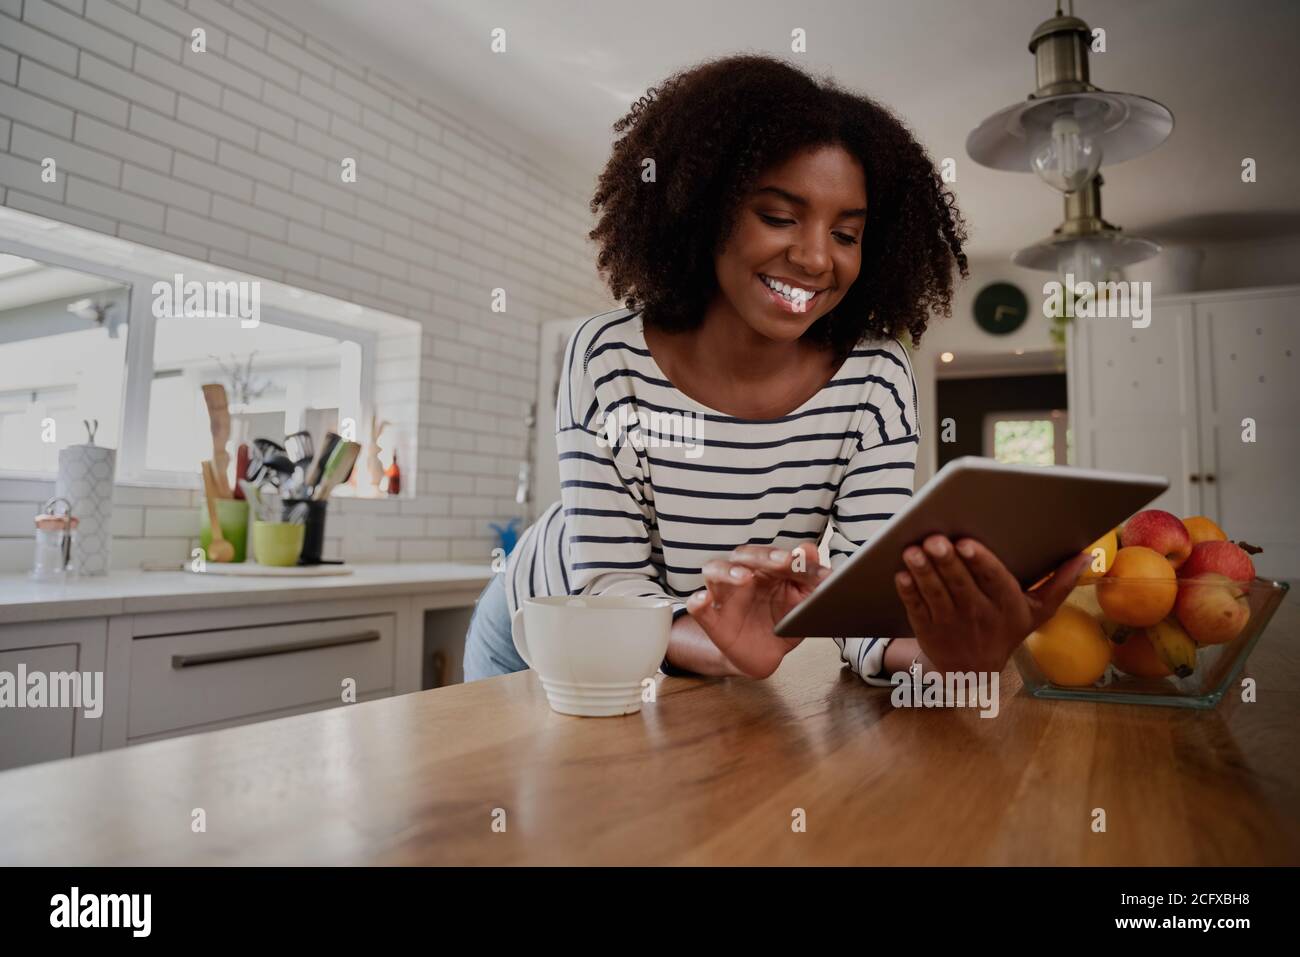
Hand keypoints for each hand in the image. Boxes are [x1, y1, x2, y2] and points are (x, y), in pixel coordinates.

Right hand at [687, 542, 829, 677]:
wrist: (766, 655)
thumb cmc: (782, 622)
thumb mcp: (802, 603)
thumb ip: (808, 578)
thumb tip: (809, 550)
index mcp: (767, 570)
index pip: (774, 555)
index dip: (791, 558)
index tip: (805, 561)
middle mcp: (743, 576)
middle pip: (745, 556)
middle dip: (763, 557)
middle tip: (782, 561)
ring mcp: (725, 596)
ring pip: (715, 571)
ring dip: (728, 571)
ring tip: (744, 577)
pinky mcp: (713, 620)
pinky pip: (698, 607)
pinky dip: (698, 601)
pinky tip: (703, 599)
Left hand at [893, 535, 1088, 674]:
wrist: (973, 672)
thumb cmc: (1006, 630)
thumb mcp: (1038, 612)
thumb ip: (1060, 583)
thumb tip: (1088, 555)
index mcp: (1008, 607)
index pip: (996, 581)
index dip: (981, 563)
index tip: (967, 544)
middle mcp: (979, 616)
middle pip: (961, 585)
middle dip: (947, 562)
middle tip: (934, 540)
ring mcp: (951, 624)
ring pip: (935, 594)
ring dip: (923, 572)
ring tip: (912, 551)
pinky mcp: (927, 629)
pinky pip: (915, 608)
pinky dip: (907, 592)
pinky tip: (901, 574)